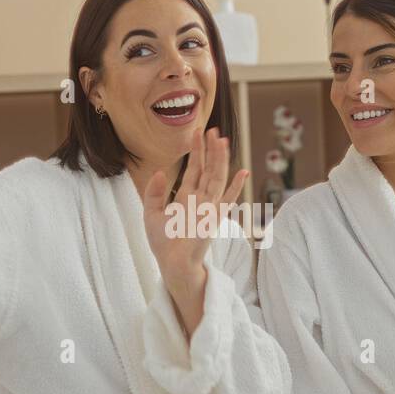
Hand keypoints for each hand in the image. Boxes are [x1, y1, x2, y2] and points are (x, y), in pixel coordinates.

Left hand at [142, 127, 247, 334]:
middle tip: (213, 129)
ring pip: (217, 178)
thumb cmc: (163, 243)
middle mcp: (200, 200)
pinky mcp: (214, 218)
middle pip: (208, 169)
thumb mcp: (150, 214)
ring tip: (222, 140)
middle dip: (210, 150)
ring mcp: (209, 208)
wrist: (172, 264)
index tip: (198, 133)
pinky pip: (227, 199)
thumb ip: (154, 193)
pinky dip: (236, 186)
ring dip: (220, 159)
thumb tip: (160, 171)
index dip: (196, 151)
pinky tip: (244, 171)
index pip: (194, 169)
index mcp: (186, 197)